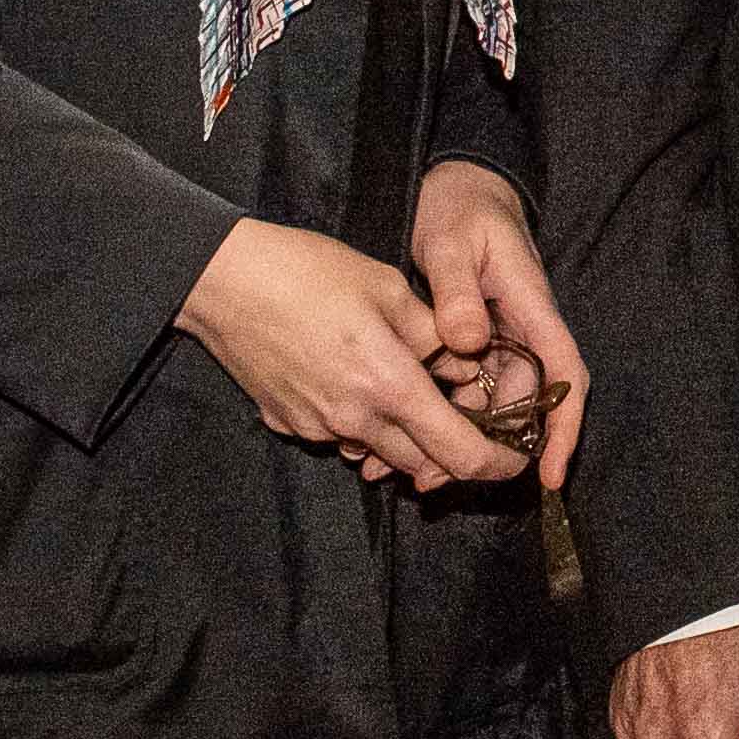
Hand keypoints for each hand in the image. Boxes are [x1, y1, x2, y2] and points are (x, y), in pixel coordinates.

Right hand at [176, 218, 521, 491]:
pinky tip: (358, 381)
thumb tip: (469, 367)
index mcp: (388, 385)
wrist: (222, 280)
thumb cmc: (307, 272)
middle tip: (473, 425)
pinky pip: (341, 436)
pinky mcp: (288, 424)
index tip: (515, 457)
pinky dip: (364, 423)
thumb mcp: (388, 288)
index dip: (496, 463)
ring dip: (408, 440)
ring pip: (381, 454)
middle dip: (455, 456)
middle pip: (423, 466)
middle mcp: (353, 419)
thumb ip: (435, 336)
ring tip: (412, 395)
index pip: (458, 452)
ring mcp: (316, 427)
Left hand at [410, 160, 586, 493]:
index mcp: (532, 308)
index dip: (562, 426)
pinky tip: (400, 433)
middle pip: (521, 404)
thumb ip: (458, 291)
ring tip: (409, 470)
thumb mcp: (452, 242)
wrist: (456, 190)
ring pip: (490, 402)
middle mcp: (522, 331)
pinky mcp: (473, 342)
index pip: (563, 375)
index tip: (550, 473)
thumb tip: (467, 342)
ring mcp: (499, 339)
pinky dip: (440, 413)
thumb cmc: (461, 209)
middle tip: (440, 482)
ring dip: (456, 437)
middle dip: (489, 450)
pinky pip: (465, 387)